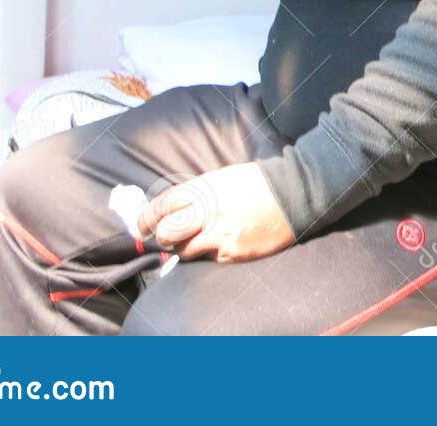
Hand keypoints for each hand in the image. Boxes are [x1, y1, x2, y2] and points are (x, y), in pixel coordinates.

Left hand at [137, 163, 295, 263]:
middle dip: (166, 235)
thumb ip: (195, 193)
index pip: (162, 205)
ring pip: (185, 250)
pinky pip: (209, 258)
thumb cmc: (257, 183)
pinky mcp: (233, 251)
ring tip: (201, 238)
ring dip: (187, 246)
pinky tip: (225, 241)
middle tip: (170, 236)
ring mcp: (221, 233)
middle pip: (168, 232)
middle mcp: (209, 210)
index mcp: (205, 187)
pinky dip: (212, 252)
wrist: (294, 193)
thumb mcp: (222, 178)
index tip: (141, 226)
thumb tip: (168, 211)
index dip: (146, 218)